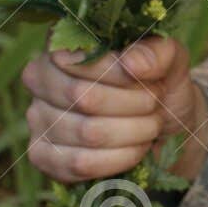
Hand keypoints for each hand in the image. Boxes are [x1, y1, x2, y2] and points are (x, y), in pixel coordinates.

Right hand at [21, 36, 207, 183]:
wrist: (164, 126)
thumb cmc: (159, 83)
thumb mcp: (170, 59)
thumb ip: (156, 52)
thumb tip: (132, 63)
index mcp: (65, 43)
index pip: (83, 59)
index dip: (124, 74)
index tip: (154, 80)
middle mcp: (40, 77)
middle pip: (84, 97)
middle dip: (134, 103)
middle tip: (155, 103)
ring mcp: (37, 118)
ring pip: (87, 132)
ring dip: (133, 131)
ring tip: (150, 124)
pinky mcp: (43, 156)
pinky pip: (80, 163)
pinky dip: (119, 158)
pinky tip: (136, 149)